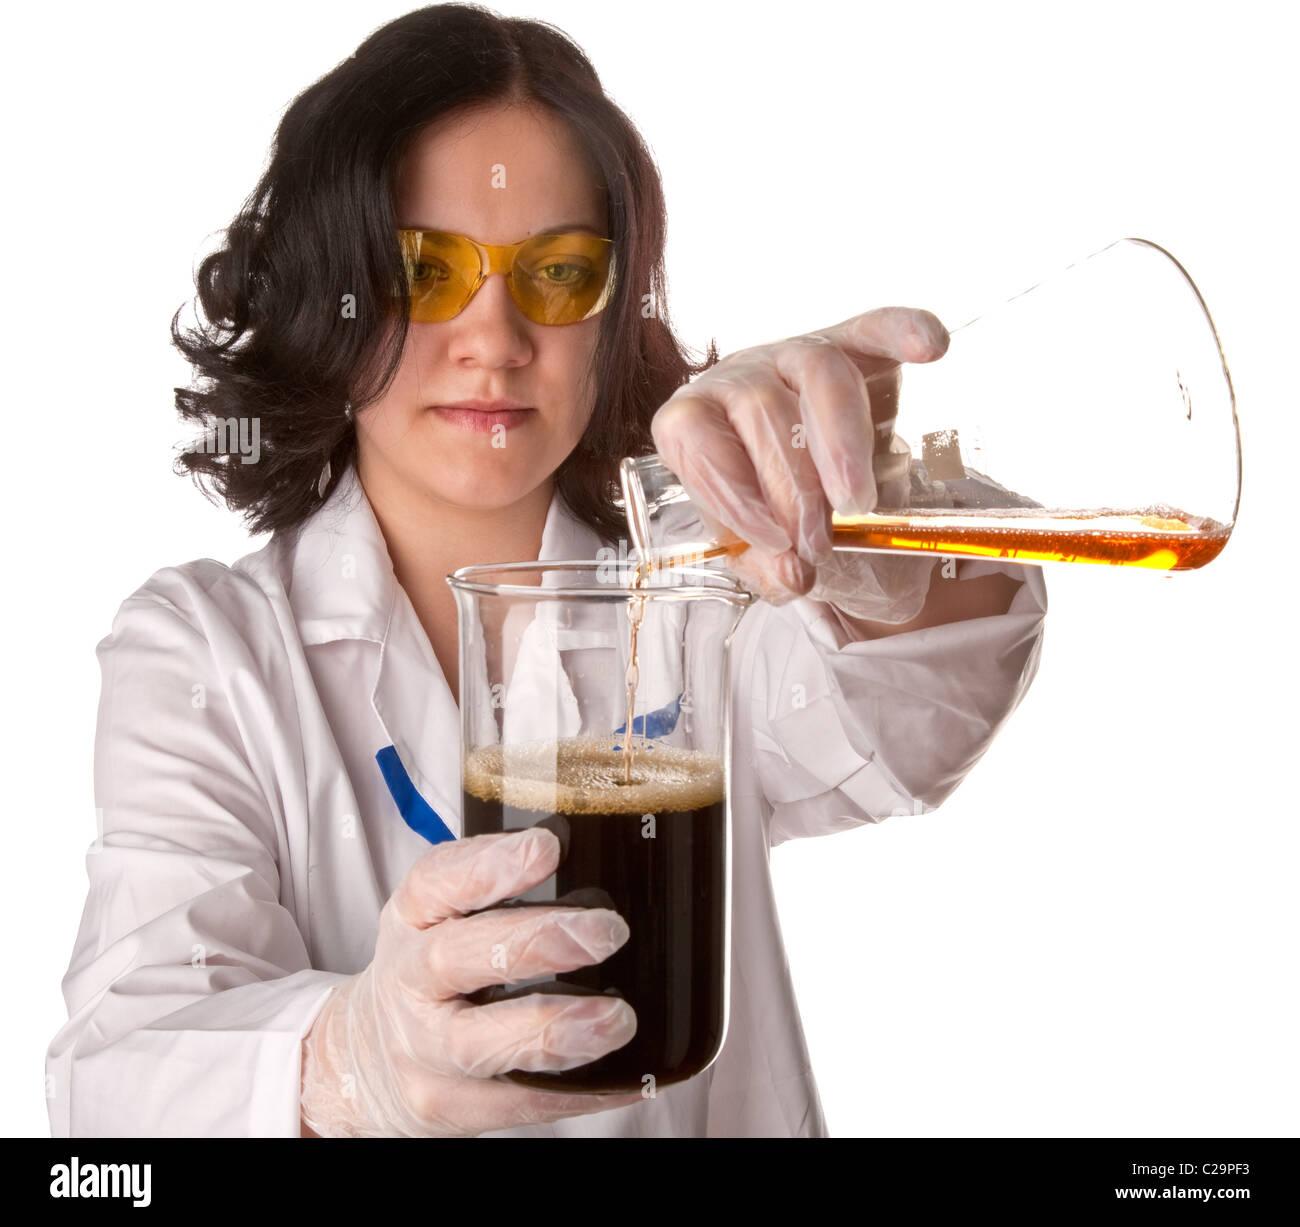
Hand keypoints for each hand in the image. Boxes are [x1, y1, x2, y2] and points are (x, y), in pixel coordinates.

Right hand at [300, 828, 641, 1136]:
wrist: (360, 1060)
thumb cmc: (426, 971)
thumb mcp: (437, 914)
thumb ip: (495, 886)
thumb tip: (597, 853)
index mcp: (411, 918)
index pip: (437, 882)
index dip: (490, 864)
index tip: (548, 847)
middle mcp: (410, 981)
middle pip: (457, 959)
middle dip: (535, 943)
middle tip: (607, 931)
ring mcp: (423, 1052)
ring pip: (479, 1043)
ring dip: (554, 1029)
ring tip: (616, 1019)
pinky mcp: (448, 1107)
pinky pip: (517, 1103)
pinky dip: (578, 1091)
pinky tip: (628, 1078)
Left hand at [649, 307, 948, 604]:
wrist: (810, 488)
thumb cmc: (769, 512)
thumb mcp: (759, 550)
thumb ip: (768, 566)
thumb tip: (794, 576)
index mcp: (694, 422)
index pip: (695, 438)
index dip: (733, 491)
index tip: (776, 541)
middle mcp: (737, 378)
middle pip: (761, 409)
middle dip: (794, 488)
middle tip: (821, 544)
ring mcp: (792, 354)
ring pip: (816, 371)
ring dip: (842, 441)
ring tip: (857, 501)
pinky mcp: (851, 343)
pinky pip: (874, 328)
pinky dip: (902, 333)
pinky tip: (929, 349)